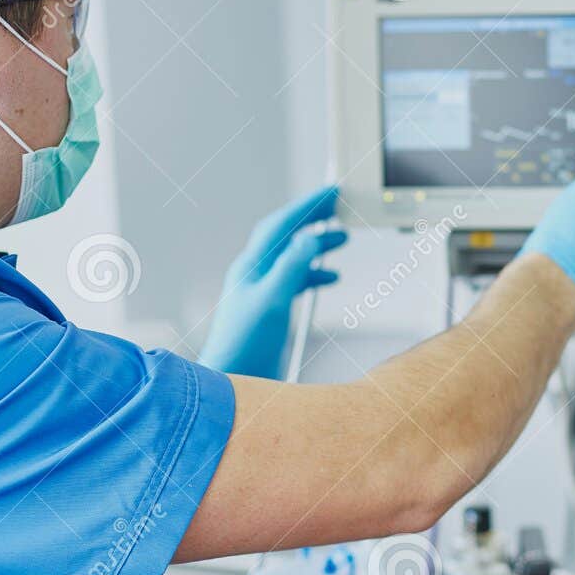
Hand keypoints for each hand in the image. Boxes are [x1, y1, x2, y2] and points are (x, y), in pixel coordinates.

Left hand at [199, 185, 346, 378]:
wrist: (230, 382)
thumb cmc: (245, 345)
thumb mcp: (272, 301)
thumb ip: (291, 267)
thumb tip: (308, 238)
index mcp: (252, 267)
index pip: (282, 225)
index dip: (307, 206)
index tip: (332, 192)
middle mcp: (255, 275)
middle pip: (287, 236)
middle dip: (313, 220)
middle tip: (340, 207)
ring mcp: (261, 292)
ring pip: (293, 258)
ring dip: (318, 247)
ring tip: (344, 239)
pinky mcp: (269, 311)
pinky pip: (295, 281)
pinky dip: (315, 275)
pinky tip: (331, 279)